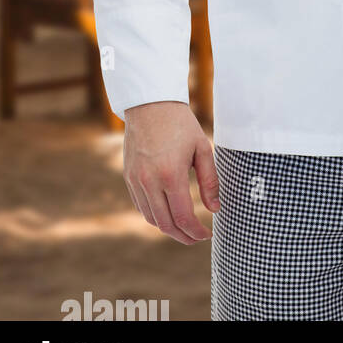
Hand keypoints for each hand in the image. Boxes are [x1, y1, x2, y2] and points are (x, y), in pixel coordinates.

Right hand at [122, 100, 219, 244]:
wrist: (150, 104)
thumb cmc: (181, 124)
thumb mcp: (202, 148)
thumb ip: (209, 181)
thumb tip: (214, 209)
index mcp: (171, 174)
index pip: (183, 217)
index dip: (196, 231)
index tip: (207, 234)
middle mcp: (149, 182)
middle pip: (166, 224)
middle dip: (183, 236)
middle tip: (198, 238)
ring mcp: (135, 181)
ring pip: (151, 218)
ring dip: (168, 228)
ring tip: (185, 228)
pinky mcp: (128, 178)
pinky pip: (141, 206)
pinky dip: (155, 215)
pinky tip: (169, 213)